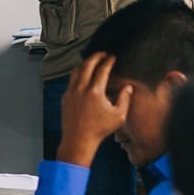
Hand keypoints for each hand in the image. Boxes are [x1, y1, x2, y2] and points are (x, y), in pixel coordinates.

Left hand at [58, 52, 131, 167]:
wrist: (78, 140)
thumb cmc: (99, 130)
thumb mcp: (118, 116)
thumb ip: (124, 99)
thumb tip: (128, 87)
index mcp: (95, 91)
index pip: (102, 69)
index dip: (108, 61)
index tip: (112, 57)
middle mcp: (81, 88)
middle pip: (87, 65)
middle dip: (96, 56)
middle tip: (102, 54)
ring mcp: (71, 92)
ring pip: (76, 71)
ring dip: (84, 64)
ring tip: (91, 62)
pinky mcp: (65, 98)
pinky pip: (71, 81)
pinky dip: (77, 75)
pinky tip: (82, 78)